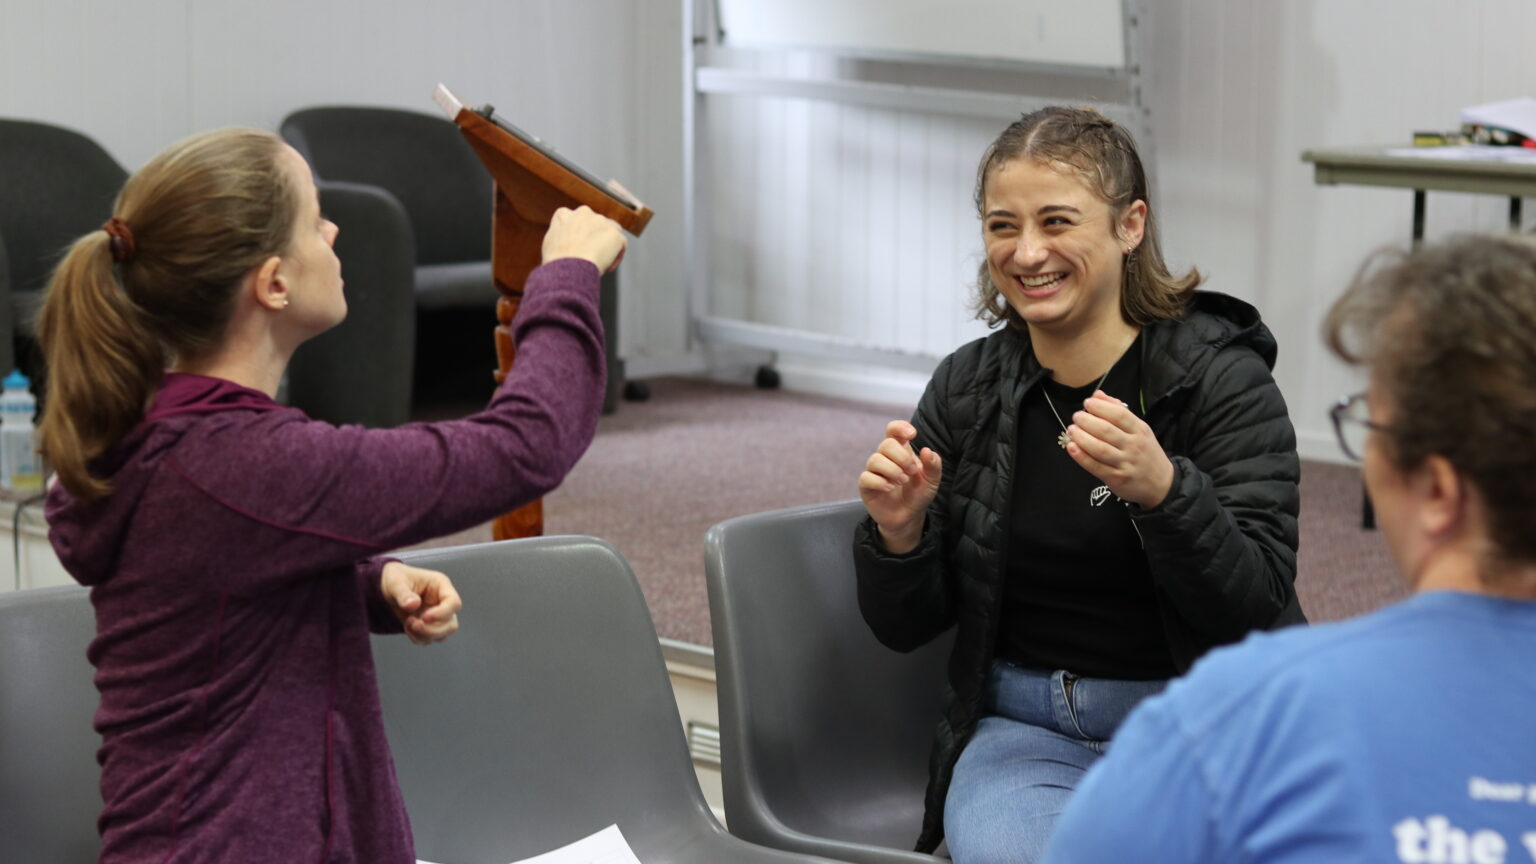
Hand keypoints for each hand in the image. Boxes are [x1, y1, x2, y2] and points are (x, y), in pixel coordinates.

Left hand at [380, 562, 461, 644]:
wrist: (388, 588)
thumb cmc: (396, 579)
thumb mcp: (396, 583)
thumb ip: (403, 594)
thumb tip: (413, 605)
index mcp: (441, 586)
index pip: (453, 603)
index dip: (442, 613)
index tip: (424, 618)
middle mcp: (442, 602)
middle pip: (451, 623)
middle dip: (432, 629)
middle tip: (413, 624)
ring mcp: (438, 616)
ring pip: (443, 634)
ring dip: (425, 635)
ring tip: (408, 624)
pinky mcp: (429, 626)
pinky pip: (430, 639)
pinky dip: (418, 638)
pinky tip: (407, 627)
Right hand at [541, 205, 625, 272]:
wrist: (568, 267)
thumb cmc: (556, 260)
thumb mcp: (551, 241)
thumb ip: (561, 233)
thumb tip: (569, 238)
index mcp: (565, 214)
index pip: (576, 221)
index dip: (579, 236)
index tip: (579, 249)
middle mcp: (584, 212)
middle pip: (595, 225)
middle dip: (595, 239)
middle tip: (592, 257)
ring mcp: (600, 221)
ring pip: (610, 232)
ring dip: (608, 245)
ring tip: (601, 262)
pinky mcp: (614, 232)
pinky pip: (621, 244)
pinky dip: (617, 256)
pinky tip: (607, 267)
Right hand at [858, 420, 942, 553]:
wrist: (909, 517)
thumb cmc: (918, 494)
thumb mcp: (932, 480)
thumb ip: (933, 465)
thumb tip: (927, 450)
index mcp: (901, 451)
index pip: (893, 430)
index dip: (899, 427)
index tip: (912, 435)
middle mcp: (886, 458)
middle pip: (886, 444)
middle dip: (902, 457)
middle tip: (912, 472)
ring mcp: (874, 472)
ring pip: (875, 460)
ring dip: (892, 470)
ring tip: (903, 481)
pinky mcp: (867, 487)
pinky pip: (866, 478)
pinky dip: (880, 482)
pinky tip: (890, 488)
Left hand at [1064, 390, 1174, 508]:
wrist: (1161, 484)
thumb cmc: (1146, 453)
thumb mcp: (1140, 430)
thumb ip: (1119, 411)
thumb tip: (1097, 395)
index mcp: (1140, 430)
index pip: (1119, 415)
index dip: (1100, 407)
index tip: (1087, 403)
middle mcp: (1133, 446)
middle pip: (1106, 430)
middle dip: (1087, 421)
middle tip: (1076, 416)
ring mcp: (1125, 463)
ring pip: (1100, 448)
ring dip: (1082, 437)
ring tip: (1071, 429)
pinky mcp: (1116, 478)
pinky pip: (1096, 466)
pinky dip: (1082, 457)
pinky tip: (1072, 447)